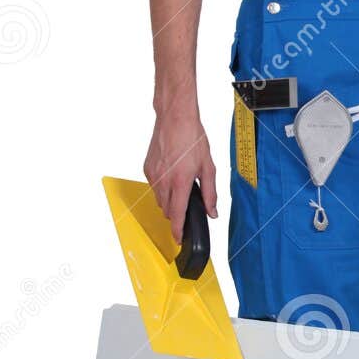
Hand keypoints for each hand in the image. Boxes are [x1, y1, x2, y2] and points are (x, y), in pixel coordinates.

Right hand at [143, 111, 216, 242]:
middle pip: (167, 210)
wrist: (175, 118)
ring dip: (169, 201)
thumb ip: (210, 193)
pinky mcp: (147, 168)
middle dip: (176, 213)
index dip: (177, 231)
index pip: (176, 215)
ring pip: (159, 200)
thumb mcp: (208, 167)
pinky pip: (154, 187)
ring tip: (180, 186)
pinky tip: (172, 175)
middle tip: (187, 205)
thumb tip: (212, 212)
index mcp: (181, 181)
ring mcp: (153, 175)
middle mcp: (164, 180)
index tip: (179, 239)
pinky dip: (162, 188)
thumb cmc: (192, 138)